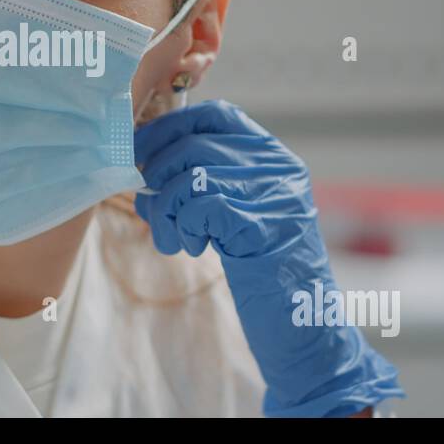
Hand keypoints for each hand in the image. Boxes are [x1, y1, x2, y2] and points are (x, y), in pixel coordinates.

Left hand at [134, 99, 404, 416]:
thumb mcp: (230, 214)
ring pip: (191, 176)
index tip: (141, 154)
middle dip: (159, 179)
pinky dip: (184, 228)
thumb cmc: (261, 271)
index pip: (213, 115)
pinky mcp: (265, 227)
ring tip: (176, 238)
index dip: (168, 130)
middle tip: (156, 212)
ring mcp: (276, 195)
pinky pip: (201, 207)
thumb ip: (197, 185)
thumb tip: (140, 169)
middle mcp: (279, 167)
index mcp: (272, 156)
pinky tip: (196, 247)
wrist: (304, 328)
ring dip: (167, 210)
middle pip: (192, 145)